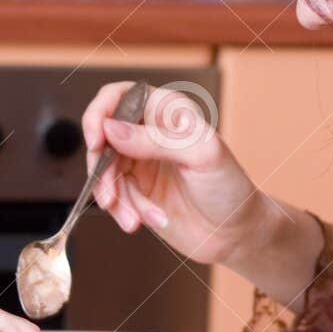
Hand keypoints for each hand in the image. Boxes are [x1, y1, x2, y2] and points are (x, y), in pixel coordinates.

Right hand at [83, 81, 274, 266]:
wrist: (235, 234)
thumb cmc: (230, 189)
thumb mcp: (201, 156)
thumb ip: (156, 140)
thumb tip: (111, 129)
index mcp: (167, 110)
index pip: (118, 96)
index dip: (100, 115)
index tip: (97, 141)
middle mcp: (149, 132)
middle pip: (102, 138)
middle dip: (103, 171)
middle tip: (111, 197)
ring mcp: (140, 162)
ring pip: (103, 172)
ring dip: (115, 198)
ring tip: (136, 219)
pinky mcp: (136, 190)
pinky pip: (112, 196)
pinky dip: (122, 211)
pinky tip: (140, 222)